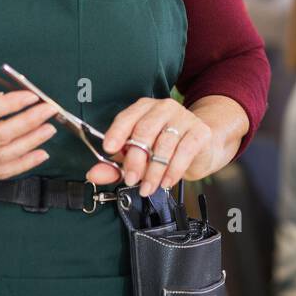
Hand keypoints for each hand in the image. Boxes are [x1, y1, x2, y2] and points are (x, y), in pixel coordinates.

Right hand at [0, 83, 59, 180]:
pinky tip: (40, 155)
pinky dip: (23, 165)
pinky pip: (0, 172)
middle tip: (49, 110)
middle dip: (30, 122)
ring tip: (49, 130)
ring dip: (31, 143)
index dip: (12, 104)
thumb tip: (0, 99)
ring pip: (5, 156)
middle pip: (1, 135)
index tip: (31, 96)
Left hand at [91, 97, 214, 195]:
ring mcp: (183, 117)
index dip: (116, 133)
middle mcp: (163, 108)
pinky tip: (166, 182)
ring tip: (147, 187)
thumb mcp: (137, 158)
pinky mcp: (200, 131)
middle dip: (135, 159)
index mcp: (144, 108)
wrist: (201, 149)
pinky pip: (184, 151)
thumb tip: (94, 174)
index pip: (127, 117)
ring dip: (154, 171)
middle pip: (144, 131)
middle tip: (130, 179)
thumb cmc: (164, 151)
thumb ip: (114, 166)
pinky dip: (173, 170)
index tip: (109, 149)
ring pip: (164, 144)